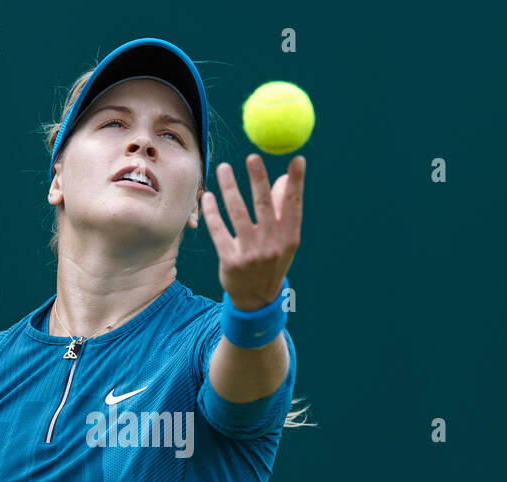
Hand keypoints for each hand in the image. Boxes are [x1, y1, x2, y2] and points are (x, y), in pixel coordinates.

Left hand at [201, 154, 304, 310]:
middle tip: (253, 157)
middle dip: (259, 179)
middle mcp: (272, 246)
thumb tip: (284, 178)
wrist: (255, 299)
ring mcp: (250, 254)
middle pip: (264, 206)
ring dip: (230, 188)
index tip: (297, 160)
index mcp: (289, 238)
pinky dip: (212, 212)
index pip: (293, 206)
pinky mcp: (230, 261)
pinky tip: (208, 197)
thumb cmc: (271, 261)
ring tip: (223, 168)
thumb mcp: (283, 241)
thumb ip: (283, 211)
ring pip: (238, 214)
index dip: (296, 183)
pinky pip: (219, 231)